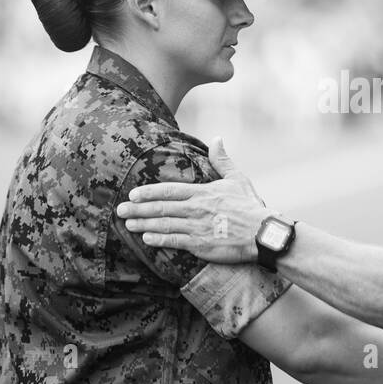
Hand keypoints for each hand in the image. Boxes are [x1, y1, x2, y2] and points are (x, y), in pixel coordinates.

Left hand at [116, 137, 271, 262]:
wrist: (262, 233)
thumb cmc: (251, 207)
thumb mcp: (237, 179)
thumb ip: (222, 160)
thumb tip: (217, 138)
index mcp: (202, 192)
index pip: (169, 190)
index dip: (149, 192)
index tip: (133, 194)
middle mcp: (196, 209)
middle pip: (161, 207)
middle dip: (138, 209)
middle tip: (119, 211)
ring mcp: (197, 227)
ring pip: (164, 224)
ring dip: (143, 224)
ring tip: (128, 224)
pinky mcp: (201, 245)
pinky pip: (175, 241)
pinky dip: (159, 239)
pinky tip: (146, 239)